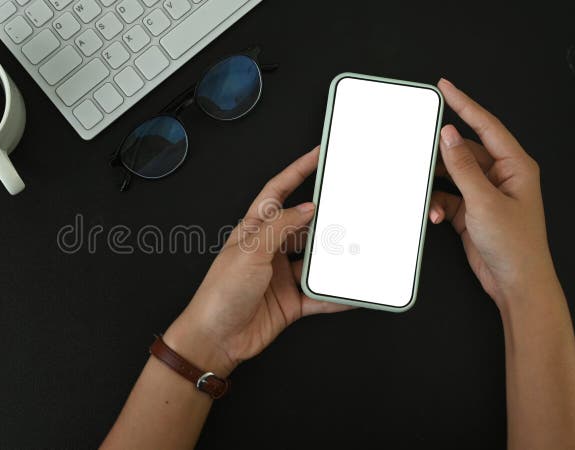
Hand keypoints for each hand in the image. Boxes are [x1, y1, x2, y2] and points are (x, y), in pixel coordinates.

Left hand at [164, 147, 351, 376]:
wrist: (215, 339)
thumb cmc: (220, 294)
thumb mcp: (250, 251)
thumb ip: (281, 227)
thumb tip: (307, 208)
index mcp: (253, 231)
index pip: (278, 192)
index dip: (297, 171)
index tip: (317, 155)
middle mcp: (269, 250)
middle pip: (304, 225)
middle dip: (326, 216)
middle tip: (351, 205)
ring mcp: (282, 275)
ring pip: (316, 260)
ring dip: (335, 257)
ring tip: (359, 247)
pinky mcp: (291, 301)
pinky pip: (320, 294)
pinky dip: (336, 294)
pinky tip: (352, 290)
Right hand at [430, 79, 559, 310]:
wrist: (516, 283)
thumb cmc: (515, 245)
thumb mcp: (484, 201)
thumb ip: (462, 166)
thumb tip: (447, 135)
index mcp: (516, 166)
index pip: (486, 125)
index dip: (464, 104)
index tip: (444, 87)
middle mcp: (502, 176)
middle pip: (464, 151)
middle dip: (440, 155)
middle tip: (417, 146)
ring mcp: (486, 194)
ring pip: (452, 176)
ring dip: (436, 186)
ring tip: (422, 189)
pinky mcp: (473, 211)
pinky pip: (448, 198)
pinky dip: (439, 205)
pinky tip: (436, 215)